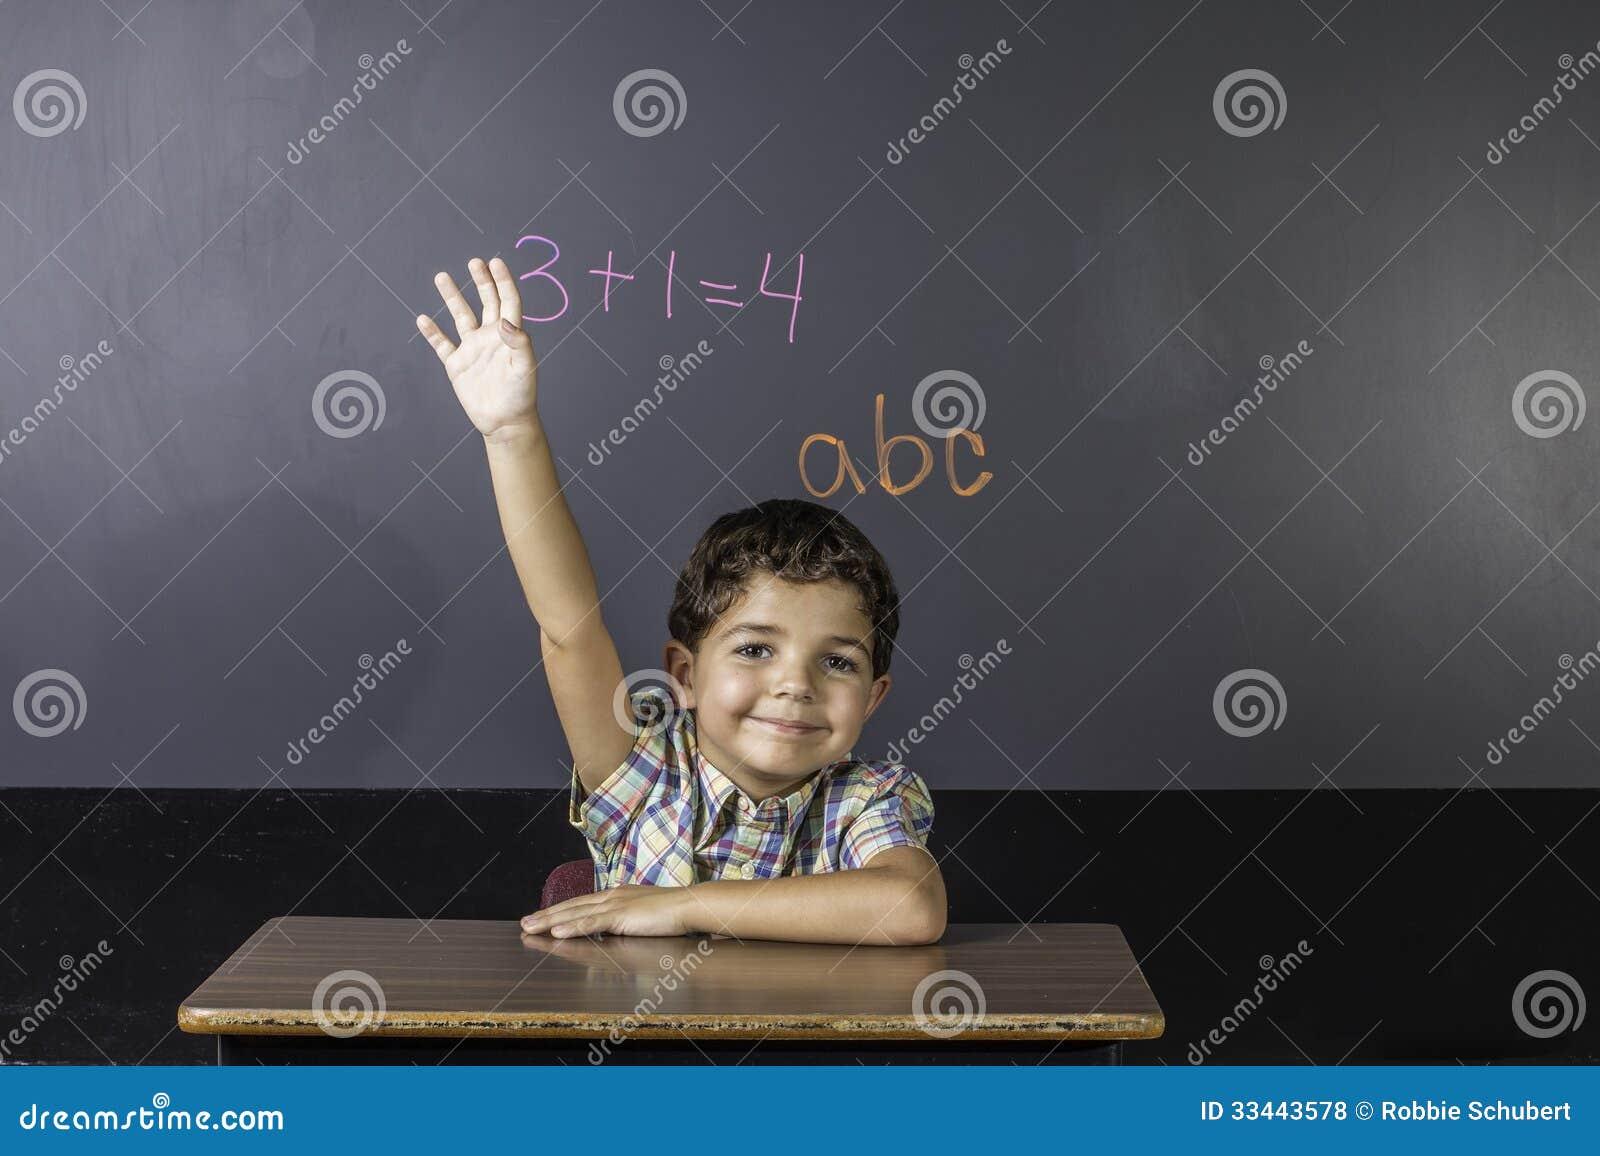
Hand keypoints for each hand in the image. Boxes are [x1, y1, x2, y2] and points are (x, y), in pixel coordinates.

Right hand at [416, 256, 538, 440]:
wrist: (504, 422)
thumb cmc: (521, 396)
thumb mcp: (525, 368)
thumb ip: (519, 343)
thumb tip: (506, 321)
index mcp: (509, 335)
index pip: (507, 301)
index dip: (502, 281)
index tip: (495, 262)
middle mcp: (490, 337)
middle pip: (485, 302)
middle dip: (480, 281)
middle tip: (474, 262)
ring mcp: (472, 349)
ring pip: (460, 316)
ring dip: (452, 297)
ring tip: (441, 276)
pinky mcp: (456, 364)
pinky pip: (441, 344)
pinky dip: (432, 332)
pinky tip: (423, 318)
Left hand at [519, 884, 695, 937]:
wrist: (690, 905)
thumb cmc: (674, 912)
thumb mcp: (645, 913)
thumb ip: (629, 919)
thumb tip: (618, 928)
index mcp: (617, 895)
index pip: (582, 903)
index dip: (561, 910)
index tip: (543, 916)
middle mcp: (612, 896)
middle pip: (572, 906)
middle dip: (546, 914)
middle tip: (525, 922)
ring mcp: (615, 904)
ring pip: (575, 913)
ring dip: (550, 920)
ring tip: (530, 927)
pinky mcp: (621, 915)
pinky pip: (591, 923)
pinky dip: (572, 926)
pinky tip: (556, 931)